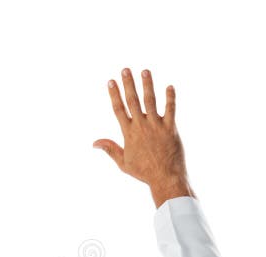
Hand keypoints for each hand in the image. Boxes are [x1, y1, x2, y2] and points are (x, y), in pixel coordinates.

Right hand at [93, 68, 194, 207]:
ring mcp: (157, 127)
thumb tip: (94, 143)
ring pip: (151, 101)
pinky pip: (171, 110)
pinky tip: (170, 86)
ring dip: (148, 85)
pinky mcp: (171, 129)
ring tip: (145, 71)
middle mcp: (141, 127)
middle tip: (125, 69)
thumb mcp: (123, 163)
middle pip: (133, 101)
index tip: (110, 81)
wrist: (165, 178)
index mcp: (129, 134)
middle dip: (128, 84)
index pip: (119, 109)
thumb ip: (110, 149)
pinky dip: (170, 98)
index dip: (114, 94)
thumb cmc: (143, 172)